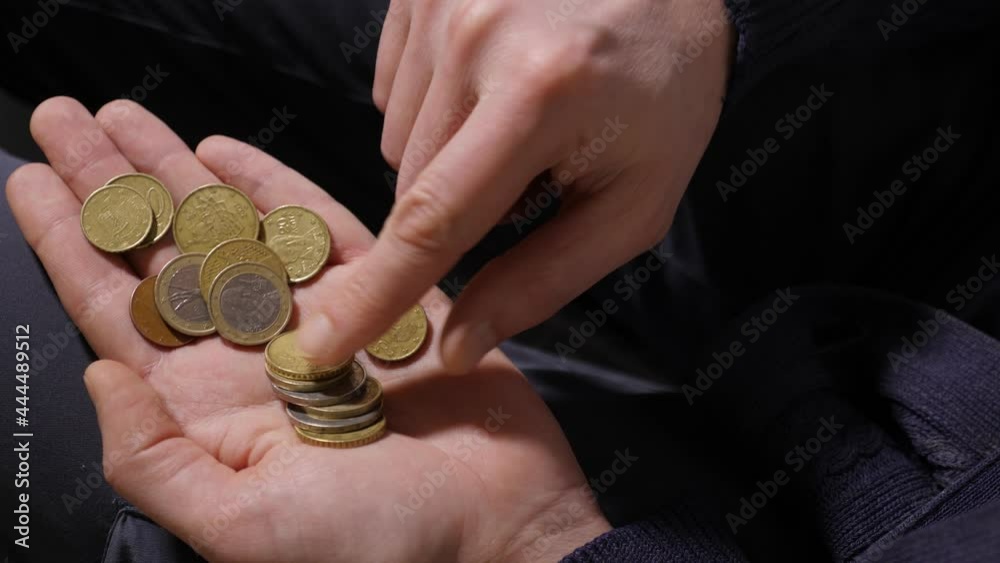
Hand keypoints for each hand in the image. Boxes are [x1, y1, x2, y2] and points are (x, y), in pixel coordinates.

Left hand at [6, 98, 609, 561]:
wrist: (496, 534)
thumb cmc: (375, 549)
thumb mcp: (239, 527)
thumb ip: (154, 458)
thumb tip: (100, 370)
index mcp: (208, 408)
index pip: (117, 311)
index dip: (70, 242)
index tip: (31, 179)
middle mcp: (254, 354)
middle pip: (165, 254)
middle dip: (115, 187)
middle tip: (71, 121)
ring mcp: (319, 319)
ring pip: (231, 229)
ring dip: (179, 174)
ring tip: (127, 120)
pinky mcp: (384, 296)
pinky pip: (319, 229)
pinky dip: (274, 188)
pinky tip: (226, 154)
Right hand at [296, 0, 733, 372]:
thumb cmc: (663, 93)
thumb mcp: (634, 199)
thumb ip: (545, 277)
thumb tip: (456, 344)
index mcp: (540, 95)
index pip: (434, 219)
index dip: (375, 294)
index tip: (318, 348)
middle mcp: (475, 36)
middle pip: (411, 187)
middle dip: (457, 208)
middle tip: (533, 167)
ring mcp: (440, 1)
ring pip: (397, 142)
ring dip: (447, 154)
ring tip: (519, 111)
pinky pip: (392, 89)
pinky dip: (435, 105)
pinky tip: (491, 77)